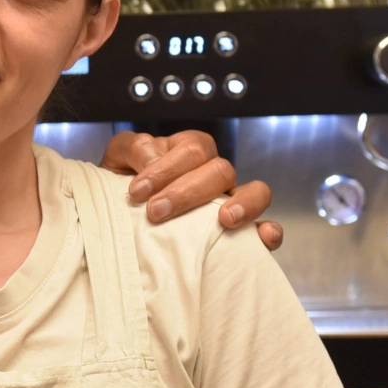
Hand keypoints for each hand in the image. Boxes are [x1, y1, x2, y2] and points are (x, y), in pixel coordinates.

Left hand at [102, 130, 283, 247]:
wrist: (122, 218)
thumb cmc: (127, 188)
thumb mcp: (119, 160)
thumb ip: (132, 148)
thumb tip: (152, 157)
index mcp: (190, 152)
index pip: (192, 150)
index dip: (165, 169)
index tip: (136, 191)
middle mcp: (216, 174)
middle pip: (220, 170)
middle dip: (187, 192)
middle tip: (156, 211)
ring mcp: (233, 201)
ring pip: (257, 191)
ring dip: (243, 203)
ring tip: (224, 220)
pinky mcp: (241, 233)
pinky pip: (267, 228)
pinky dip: (268, 231)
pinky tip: (262, 239)